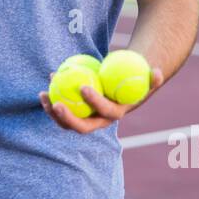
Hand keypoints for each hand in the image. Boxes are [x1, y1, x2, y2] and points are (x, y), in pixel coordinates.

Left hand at [39, 67, 164, 133]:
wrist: (125, 84)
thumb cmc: (136, 77)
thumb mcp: (147, 76)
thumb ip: (153, 77)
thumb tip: (156, 72)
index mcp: (115, 114)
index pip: (105, 113)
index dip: (94, 103)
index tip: (83, 87)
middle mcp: (100, 121)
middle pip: (82, 127)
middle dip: (68, 119)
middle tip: (57, 103)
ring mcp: (86, 119)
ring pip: (67, 121)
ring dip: (53, 111)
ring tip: (43, 95)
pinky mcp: (76, 112)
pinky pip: (63, 108)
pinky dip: (53, 97)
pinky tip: (47, 82)